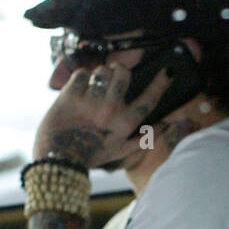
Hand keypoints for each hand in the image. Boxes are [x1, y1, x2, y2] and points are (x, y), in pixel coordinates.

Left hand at [32, 62, 172, 169]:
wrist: (60, 158)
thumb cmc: (93, 154)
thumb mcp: (122, 151)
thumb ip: (145, 138)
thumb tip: (166, 124)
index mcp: (125, 124)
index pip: (149, 99)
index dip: (162, 83)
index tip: (168, 71)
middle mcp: (110, 110)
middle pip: (123, 73)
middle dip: (119, 70)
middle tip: (113, 76)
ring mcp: (90, 102)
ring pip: (101, 70)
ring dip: (99, 74)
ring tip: (94, 84)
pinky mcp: (70, 96)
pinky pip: (81, 73)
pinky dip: (81, 78)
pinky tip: (79, 89)